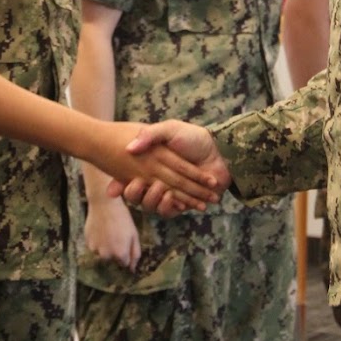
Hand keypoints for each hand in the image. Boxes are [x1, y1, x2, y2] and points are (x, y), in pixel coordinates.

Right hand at [84, 195, 140, 269]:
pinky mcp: (87, 243)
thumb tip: (132, 270)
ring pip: (102, 254)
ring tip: (108, 231)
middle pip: (112, 260)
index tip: (125, 241)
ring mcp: (95, 250)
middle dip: (115, 251)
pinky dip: (97, 242)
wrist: (104, 204)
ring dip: (105, 247)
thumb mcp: (134, 235)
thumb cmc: (122, 218)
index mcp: (120, 254)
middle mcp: (106, 256)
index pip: (124, 263)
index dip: (126, 253)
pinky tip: (100, 230)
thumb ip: (135, 254)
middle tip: (116, 235)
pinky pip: (94, 247)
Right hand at [106, 119, 230, 215]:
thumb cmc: (192, 137)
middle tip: (142, 184)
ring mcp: (168, 192)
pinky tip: (180, 201)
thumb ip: (150, 135)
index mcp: (148, 163)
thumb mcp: (169, 129)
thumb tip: (129, 148)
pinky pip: (168, 211)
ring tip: (165, 191)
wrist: (219, 151)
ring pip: (151, 205)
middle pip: (136, 196)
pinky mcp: (181, 202)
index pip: (126, 178)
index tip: (127, 180)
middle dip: (137, 193)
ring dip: (156, 200)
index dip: (121, 183)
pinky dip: (171, 206)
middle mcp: (154, 180)